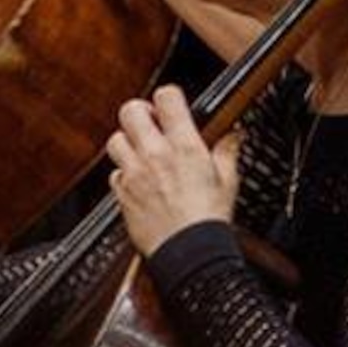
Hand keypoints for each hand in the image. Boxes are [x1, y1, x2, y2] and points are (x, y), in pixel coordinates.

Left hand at [103, 86, 233, 252]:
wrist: (187, 250)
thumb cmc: (208, 218)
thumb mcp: (229, 179)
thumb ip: (227, 151)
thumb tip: (233, 135)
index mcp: (184, 146)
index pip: (166, 98)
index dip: (169, 96)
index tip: (172, 103)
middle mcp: (154, 155)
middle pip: (130, 111)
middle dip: (140, 112)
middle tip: (151, 122)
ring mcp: (134, 174)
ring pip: (115, 140)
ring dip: (128, 141)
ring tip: (142, 150)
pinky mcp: (121, 195)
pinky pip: (114, 174)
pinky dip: (124, 172)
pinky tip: (139, 179)